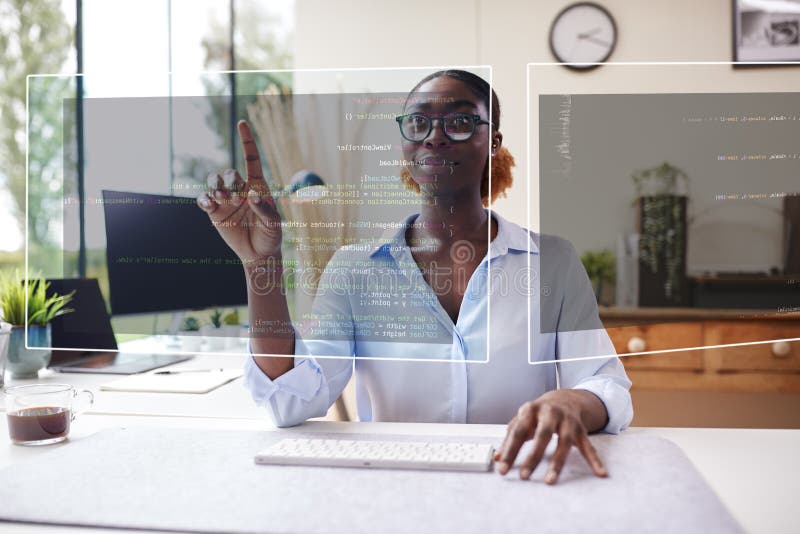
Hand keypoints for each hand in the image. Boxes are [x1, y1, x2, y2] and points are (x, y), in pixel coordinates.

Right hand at [196, 120, 281, 263]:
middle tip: (235, 199)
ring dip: (216, 187)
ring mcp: (225, 200)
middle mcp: (240, 190)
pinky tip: (210, 205)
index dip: (247, 141)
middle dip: (230, 182)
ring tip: (222, 199)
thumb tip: (251, 194)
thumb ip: (264, 209)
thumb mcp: (274, 223)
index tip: (242, 122)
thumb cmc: (271, 236)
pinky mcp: (215, 212)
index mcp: (258, 186)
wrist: (259, 254)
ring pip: (214, 182)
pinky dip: (204, 199)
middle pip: (229, 173)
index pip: (251, 158)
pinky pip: (203, 199)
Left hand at [494, 389, 607, 483]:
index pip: (518, 432)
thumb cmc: (538, 413)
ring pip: (564, 443)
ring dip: (557, 463)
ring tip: (550, 481)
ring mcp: (567, 421)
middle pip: (542, 435)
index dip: (509, 451)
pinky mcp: (581, 430)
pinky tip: (599, 473)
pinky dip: (594, 460)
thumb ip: (509, 439)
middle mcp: (550, 413)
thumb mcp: (522, 421)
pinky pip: (588, 447)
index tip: (502, 469)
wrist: (564, 398)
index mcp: (530, 410)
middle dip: (533, 457)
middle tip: (524, 476)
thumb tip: (497, 458)